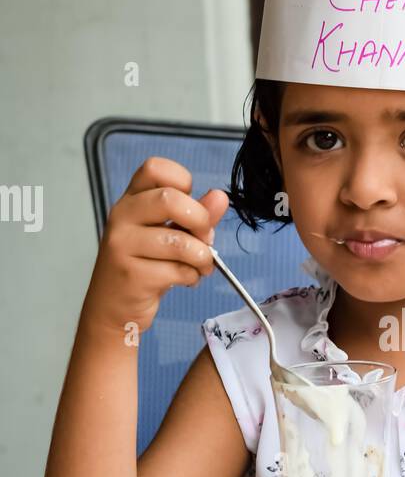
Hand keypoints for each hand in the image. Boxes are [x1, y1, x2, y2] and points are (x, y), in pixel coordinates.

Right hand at [82, 156, 229, 335]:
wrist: (112, 308)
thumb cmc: (144, 266)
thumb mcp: (169, 234)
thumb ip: (196, 214)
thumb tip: (220, 197)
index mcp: (131, 200)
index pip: (155, 168)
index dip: (183, 181)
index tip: (190, 204)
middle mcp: (122, 217)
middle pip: (170, 199)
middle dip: (200, 220)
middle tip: (205, 238)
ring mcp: (123, 245)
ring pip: (180, 242)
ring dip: (202, 256)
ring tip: (200, 265)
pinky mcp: (131, 275)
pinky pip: (178, 270)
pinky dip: (191, 277)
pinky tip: (185, 279)